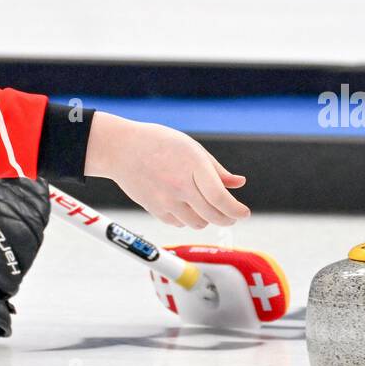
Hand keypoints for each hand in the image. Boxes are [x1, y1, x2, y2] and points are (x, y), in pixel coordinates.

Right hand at [83, 113, 249, 228]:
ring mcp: (166, 199)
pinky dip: (186, 219)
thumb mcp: (191, 148)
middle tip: (232, 215)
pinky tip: (185, 205)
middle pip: (213, 215)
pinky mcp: (154, 208)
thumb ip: (216, 169)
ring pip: (197, 223)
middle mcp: (180, 185)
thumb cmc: (158, 142)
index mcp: (193, 166)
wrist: (121, 148)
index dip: (236, 210)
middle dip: (227, 218)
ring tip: (206, 207)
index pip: (221, 198)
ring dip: (207, 218)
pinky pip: (179, 223)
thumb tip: (238, 183)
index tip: (243, 213)